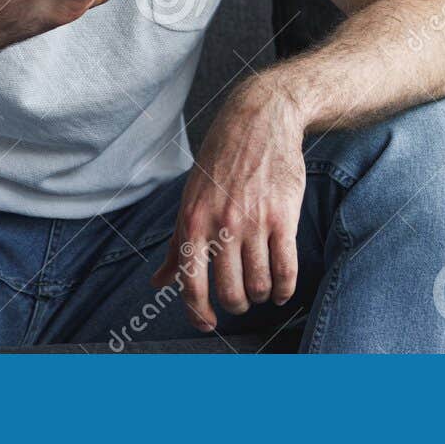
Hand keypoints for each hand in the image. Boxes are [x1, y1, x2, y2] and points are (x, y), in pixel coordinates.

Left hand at [150, 78, 307, 331]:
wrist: (259, 121)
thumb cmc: (220, 163)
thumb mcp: (189, 199)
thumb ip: (176, 245)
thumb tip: (158, 282)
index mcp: (192, 222)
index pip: (191, 284)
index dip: (198, 313)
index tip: (207, 324)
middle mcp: (222, 224)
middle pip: (230, 291)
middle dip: (235, 306)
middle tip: (239, 302)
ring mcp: (254, 221)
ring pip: (259, 284)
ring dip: (260, 296)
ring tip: (260, 292)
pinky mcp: (283, 216)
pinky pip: (287, 268)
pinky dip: (285, 289)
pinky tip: (281, 290)